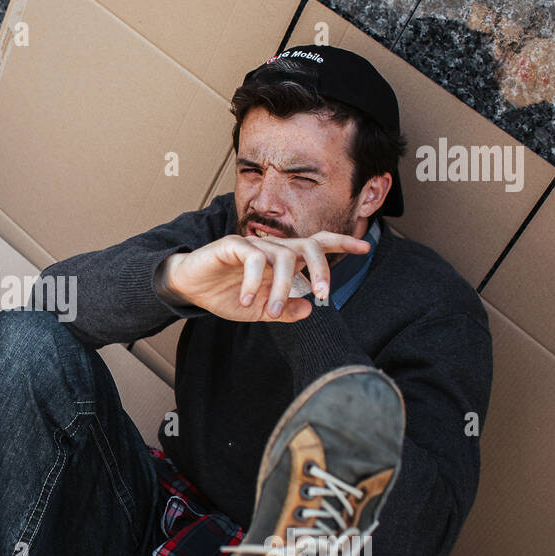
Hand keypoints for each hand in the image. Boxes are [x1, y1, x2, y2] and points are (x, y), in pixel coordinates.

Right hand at [156, 231, 370, 322]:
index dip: (341, 244)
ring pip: (282, 257)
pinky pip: (253, 258)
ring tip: (271, 311)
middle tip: (323, 295)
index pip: (317, 245)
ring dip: (281, 287)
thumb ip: (284, 310)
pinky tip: (249, 300)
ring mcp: (254, 244)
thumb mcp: (259, 309)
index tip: (365, 248)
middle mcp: (273, 248)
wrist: (189, 287)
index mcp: (283, 260)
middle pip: (308, 246)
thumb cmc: (224, 294)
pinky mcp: (233, 245)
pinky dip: (255, 281)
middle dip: (322, 268)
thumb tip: (309, 310)